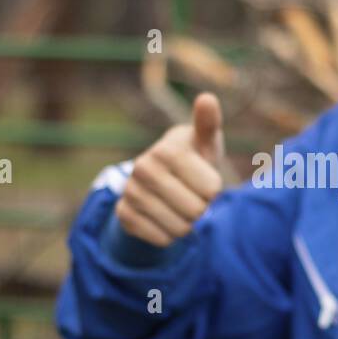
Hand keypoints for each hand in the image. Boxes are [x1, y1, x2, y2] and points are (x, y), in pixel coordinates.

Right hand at [114, 91, 224, 246]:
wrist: (161, 181)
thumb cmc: (193, 159)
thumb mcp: (205, 142)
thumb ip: (208, 124)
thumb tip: (207, 98)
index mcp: (166, 149)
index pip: (211, 189)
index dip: (214, 190)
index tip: (206, 180)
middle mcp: (142, 168)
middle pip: (195, 211)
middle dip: (201, 208)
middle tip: (193, 196)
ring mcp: (130, 192)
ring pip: (179, 229)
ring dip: (187, 224)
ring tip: (181, 206)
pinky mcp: (123, 215)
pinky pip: (162, 240)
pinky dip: (170, 235)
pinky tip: (165, 217)